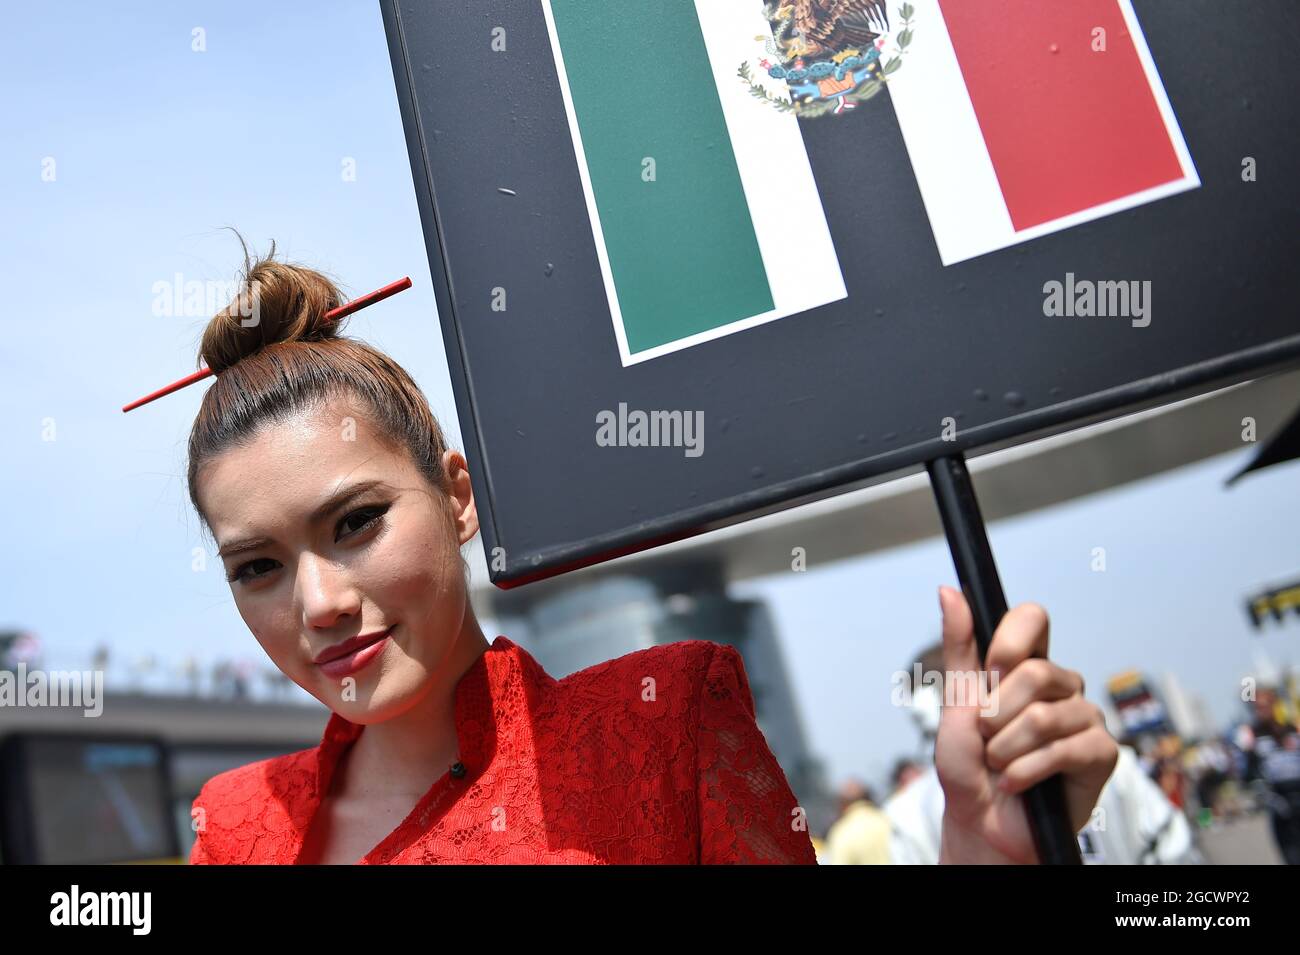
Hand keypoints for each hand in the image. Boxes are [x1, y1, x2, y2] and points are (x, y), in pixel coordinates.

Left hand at [934, 586, 1116, 863]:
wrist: (982, 824)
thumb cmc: (969, 766)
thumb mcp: (955, 703)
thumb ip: (959, 647)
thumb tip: (949, 590)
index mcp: (1026, 666)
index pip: (1032, 618)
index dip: (1009, 643)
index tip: (989, 674)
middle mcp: (1061, 685)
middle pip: (1036, 671)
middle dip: (996, 713)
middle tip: (988, 738)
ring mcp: (1084, 717)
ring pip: (1045, 715)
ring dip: (1006, 749)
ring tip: (999, 765)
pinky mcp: (1101, 753)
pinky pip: (1064, 750)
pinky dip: (1026, 771)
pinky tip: (1016, 784)